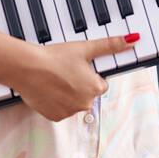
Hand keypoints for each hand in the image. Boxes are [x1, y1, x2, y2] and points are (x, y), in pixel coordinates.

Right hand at [8, 34, 138, 122]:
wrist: (27, 68)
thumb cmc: (54, 58)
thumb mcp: (85, 48)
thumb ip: (110, 45)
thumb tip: (131, 40)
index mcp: (95, 88)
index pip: (100, 84)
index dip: (89, 75)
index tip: (77, 68)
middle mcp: (85, 104)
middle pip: (87, 94)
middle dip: (79, 85)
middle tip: (64, 72)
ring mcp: (69, 112)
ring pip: (74, 103)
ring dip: (68, 94)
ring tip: (55, 79)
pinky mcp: (55, 117)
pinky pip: (61, 110)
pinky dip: (56, 102)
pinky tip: (49, 89)